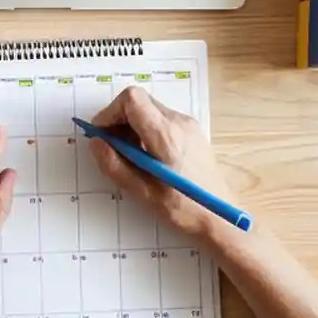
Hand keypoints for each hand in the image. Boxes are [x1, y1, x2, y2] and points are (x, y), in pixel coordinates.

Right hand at [89, 86, 237, 240]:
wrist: (221, 218)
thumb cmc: (184, 209)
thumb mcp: (142, 192)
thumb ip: (114, 165)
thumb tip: (96, 143)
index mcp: (166, 135)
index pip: (132, 99)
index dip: (110, 113)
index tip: (102, 134)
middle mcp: (179, 123)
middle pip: (139, 101)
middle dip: (118, 120)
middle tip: (112, 148)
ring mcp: (188, 126)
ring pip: (149, 110)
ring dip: (132, 127)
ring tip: (131, 158)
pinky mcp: (192, 133)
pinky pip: (161, 120)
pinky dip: (146, 132)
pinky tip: (147, 158)